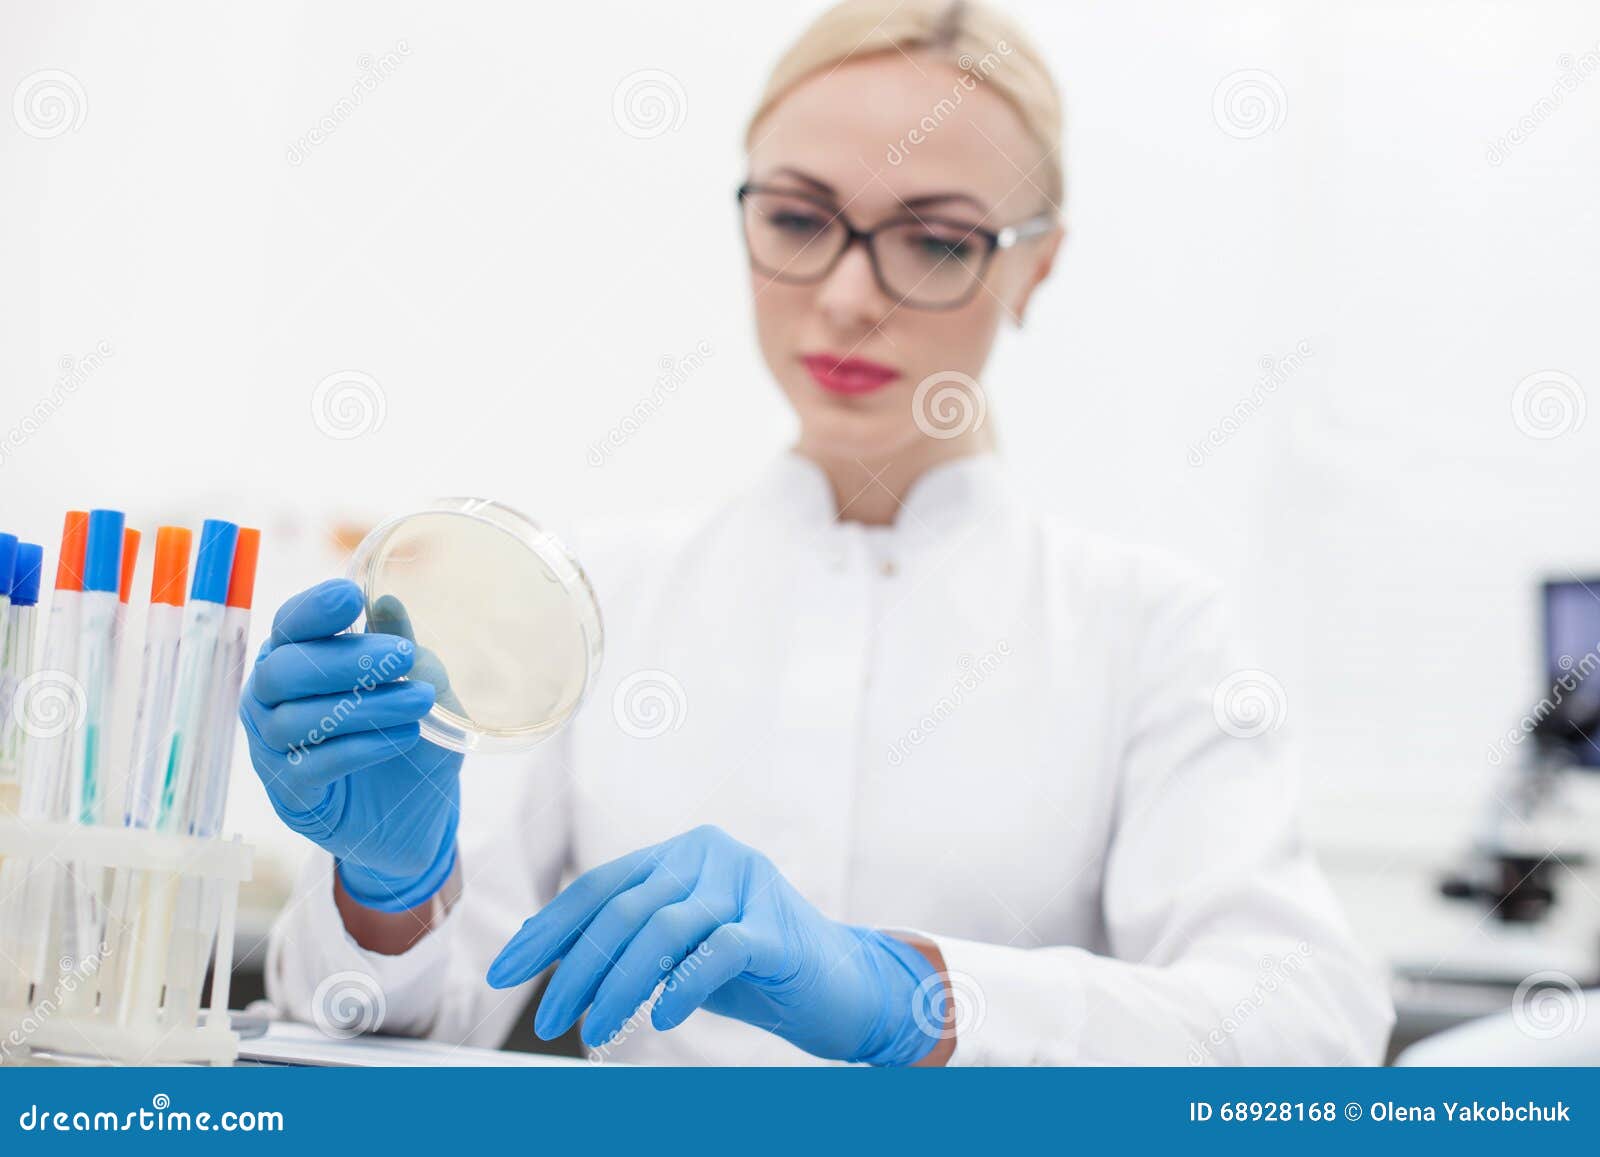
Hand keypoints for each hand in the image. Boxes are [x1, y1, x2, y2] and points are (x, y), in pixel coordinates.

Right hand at [239, 578, 461, 912]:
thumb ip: (398, 647)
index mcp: (293, 658)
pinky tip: (405, 736)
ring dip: (366, 706)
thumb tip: (389, 603)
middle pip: (284, 670)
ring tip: (420, 702)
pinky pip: (313, 765)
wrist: (411, 815)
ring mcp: (272, 749)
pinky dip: (361, 747)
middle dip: (345, 660)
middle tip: (403, 656)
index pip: (288, 626)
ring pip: (299, 719)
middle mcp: (269, 700)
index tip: (352, 597)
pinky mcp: (290, 794)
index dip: (313, 610)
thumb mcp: (417, 686)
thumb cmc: (405, 734)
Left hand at [486, 825, 942, 1064]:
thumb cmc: (754, 969)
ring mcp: (747, 885)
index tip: (505, 970)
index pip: (600, 887)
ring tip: (593, 1029)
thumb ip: (630, 940)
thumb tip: (551, 954)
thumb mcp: (682, 949)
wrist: (842, 987)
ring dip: (618, 984)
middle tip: (549, 1019)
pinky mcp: (777, 927)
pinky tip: (661, 1019)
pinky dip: (682, 986)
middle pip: (623, 908)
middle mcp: (711, 855)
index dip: (549, 930)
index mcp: (681, 853)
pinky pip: (716, 952)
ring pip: (663, 929)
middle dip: (576, 968)